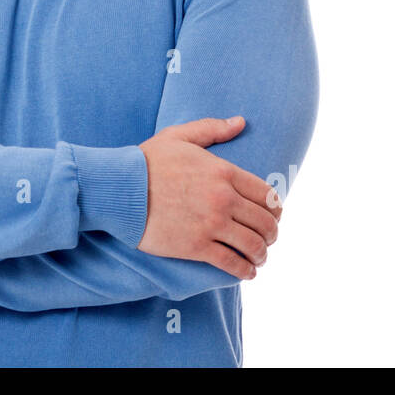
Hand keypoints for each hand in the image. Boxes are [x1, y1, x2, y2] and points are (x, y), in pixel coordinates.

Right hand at [137, 116, 280, 280]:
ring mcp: (211, 224)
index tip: (274, 215)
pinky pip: (231, 263)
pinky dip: (244, 270)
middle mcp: (223, 199)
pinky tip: (247, 272)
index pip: (266, 194)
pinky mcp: (196, 246)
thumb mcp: (179, 136)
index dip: (275, 208)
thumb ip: (213, 129)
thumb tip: (241, 122)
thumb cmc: (146, 161)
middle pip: (265, 222)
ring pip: (253, 245)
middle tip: (269, 239)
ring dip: (262, 254)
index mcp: (223, 171)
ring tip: (259, 258)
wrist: (119, 189)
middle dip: (272, 233)